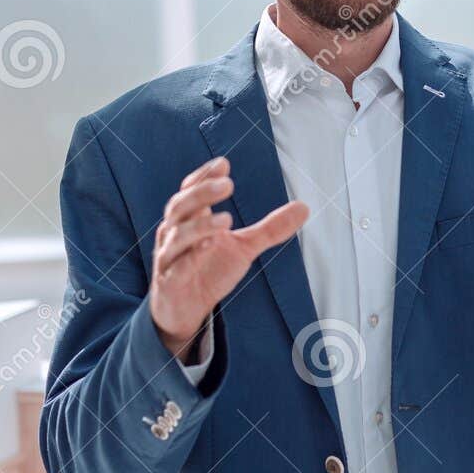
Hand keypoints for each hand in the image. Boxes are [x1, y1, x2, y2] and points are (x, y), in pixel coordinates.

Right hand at [150, 157, 307, 359]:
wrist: (183, 309)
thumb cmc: (208, 269)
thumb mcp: (244, 248)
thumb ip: (270, 229)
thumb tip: (304, 208)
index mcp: (191, 218)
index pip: (192, 190)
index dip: (204, 176)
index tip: (223, 163)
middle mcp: (175, 232)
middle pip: (181, 206)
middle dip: (202, 193)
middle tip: (227, 184)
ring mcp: (170, 256)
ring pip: (178, 235)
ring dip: (200, 225)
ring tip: (226, 219)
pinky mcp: (169, 281)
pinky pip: (176, 267)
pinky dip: (189, 258)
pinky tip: (206, 249)